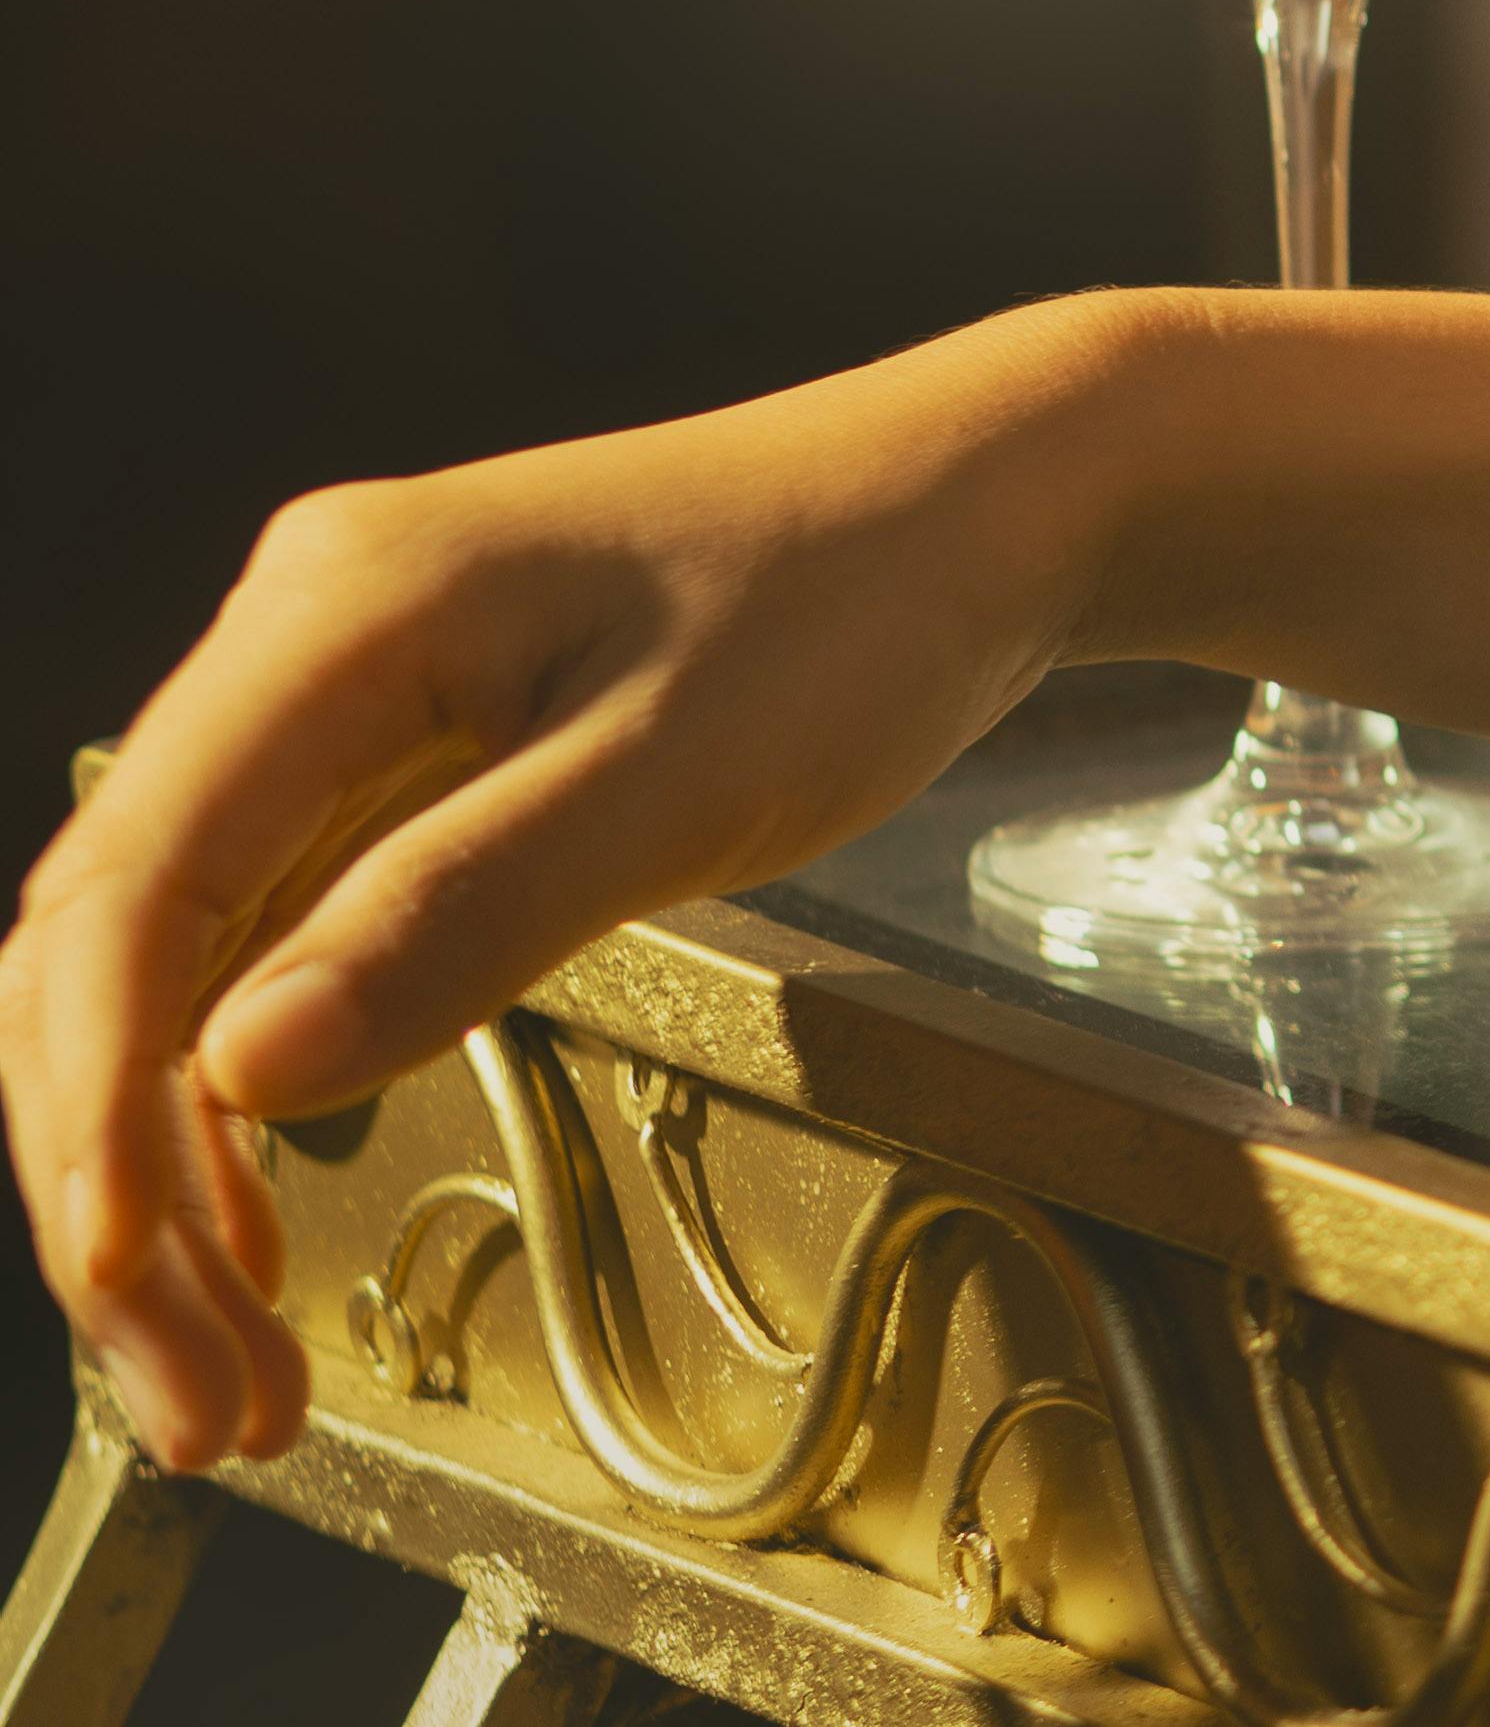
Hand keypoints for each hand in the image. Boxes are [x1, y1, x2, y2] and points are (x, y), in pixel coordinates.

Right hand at [4, 296, 1149, 1468]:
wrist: (987, 502)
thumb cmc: (867, 601)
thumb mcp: (689, 770)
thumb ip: (465, 907)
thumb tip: (245, 1068)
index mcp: (336, 615)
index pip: (131, 890)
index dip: (94, 1105)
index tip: (121, 1279)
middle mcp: (296, 648)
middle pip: (116, 951)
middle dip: (121, 1185)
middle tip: (195, 1396)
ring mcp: (339, 703)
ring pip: (175, 971)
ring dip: (173, 1173)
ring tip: (228, 1373)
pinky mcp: (402, 758)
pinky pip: (267, 946)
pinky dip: (254, 1101)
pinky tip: (261, 1232)